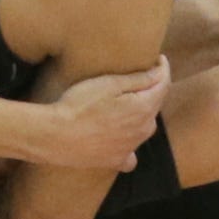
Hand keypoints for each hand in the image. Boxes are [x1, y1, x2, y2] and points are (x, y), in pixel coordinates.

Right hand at [37, 59, 167, 170]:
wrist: (56, 137)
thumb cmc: (79, 105)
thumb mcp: (108, 84)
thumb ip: (138, 79)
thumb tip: (160, 72)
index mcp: (144, 108)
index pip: (163, 85)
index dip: (163, 69)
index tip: (158, 58)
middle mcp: (143, 130)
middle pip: (155, 106)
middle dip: (151, 91)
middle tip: (138, 79)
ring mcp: (131, 148)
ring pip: (145, 128)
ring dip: (141, 116)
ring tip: (126, 106)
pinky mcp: (116, 160)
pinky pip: (131, 154)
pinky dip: (130, 146)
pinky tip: (120, 140)